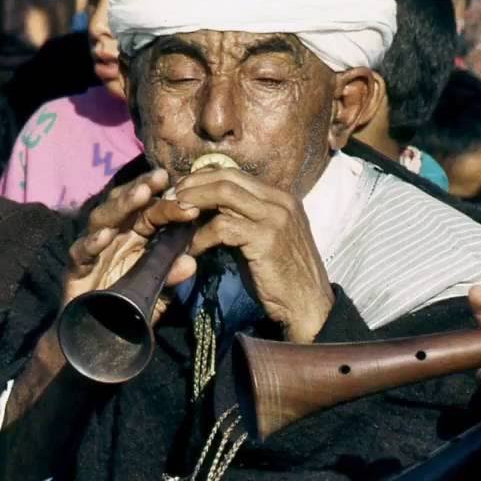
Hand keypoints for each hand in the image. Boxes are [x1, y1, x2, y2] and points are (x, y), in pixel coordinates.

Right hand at [66, 168, 199, 318]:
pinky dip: (90, 243)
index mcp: (137, 239)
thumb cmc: (128, 311)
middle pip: (126, 206)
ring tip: (140, 194)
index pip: (153, 213)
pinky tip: (105, 236)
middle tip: (161, 177)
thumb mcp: (155, 294)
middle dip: (143, 189)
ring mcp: (93, 252)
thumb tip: (191, 262)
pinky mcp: (75, 270)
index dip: (170, 205)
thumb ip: (170, 278)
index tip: (191, 201)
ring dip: (121, 205)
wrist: (96, 340)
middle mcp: (115, 238)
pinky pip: (80, 253)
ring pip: (102, 219)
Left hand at [174, 167, 333, 342]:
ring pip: (223, 194)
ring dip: (193, 203)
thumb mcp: (267, 238)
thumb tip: (209, 210)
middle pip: (227, 177)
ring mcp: (275, 217)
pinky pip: (223, 226)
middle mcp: (280, 200)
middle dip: (193, 185)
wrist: (309, 306)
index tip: (182, 191)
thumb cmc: (283, 277)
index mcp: (281, 197)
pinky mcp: (266, 238)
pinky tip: (190, 248)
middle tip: (170, 199)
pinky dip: (201, 236)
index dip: (204, 179)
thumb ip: (246, 219)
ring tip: (174, 217)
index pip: (235, 174)